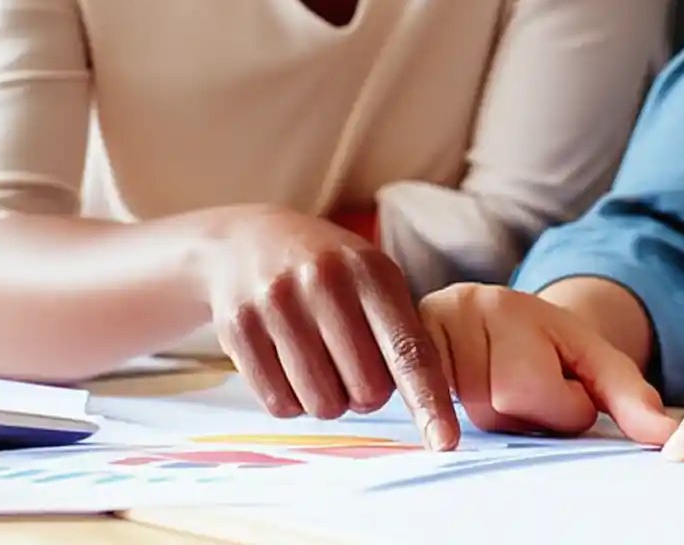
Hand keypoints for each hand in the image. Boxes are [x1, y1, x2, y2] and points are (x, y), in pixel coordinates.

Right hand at [199, 206, 458, 449]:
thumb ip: (402, 330)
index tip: (445, 442)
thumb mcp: (372, 277)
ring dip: (329, 399)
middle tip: (352, 362)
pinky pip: (280, 405)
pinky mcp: (238, 329)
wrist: (246, 241)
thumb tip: (429, 400)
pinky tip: (287, 363)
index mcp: (371, 272)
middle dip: (367, 394)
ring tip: (319, 360)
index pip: (409, 351)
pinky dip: (292, 399)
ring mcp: (278, 305)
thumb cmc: (330, 272)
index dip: (429, 401)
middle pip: (368, 392)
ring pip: (323, 405)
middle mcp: (325, 283)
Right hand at [418, 284, 676, 444]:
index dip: (567, 401)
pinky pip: (440, 417)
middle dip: (533, 408)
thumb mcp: (593, 355)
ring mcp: (421, 337)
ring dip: (502, 414)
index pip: (552, 401)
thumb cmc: (544, 339)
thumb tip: (670, 439)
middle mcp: (459, 316)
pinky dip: (461, 418)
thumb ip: (631, 397)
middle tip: (524, 373)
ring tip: (496, 377)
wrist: (489, 315)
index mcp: (509, 311)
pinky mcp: (399, 358)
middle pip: (513, 414)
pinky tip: (461, 396)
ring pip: (483, 422)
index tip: (555, 372)